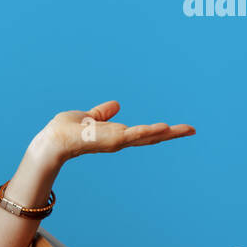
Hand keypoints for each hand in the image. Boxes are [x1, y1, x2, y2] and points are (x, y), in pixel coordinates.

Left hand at [33, 100, 194, 166]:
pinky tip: (164, 128)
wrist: (53, 140)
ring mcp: (117, 141)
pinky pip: (135, 134)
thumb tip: (117, 105)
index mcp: (115, 135)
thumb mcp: (88, 117)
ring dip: (167, 133)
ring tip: (187, 129)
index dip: (159, 131)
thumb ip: (102, 113)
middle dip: (172, 134)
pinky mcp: (112, 140)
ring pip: (147, 136)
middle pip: (151, 137)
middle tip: (192, 130)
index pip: (142, 133)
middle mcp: (119, 140)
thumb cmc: (66, 131)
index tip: (176, 128)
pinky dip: (149, 131)